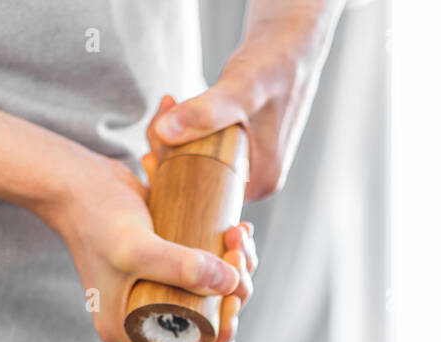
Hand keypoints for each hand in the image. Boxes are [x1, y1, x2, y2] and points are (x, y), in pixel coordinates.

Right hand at [40, 144, 257, 341]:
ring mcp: (153, 290)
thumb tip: (231, 283)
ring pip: (211, 294)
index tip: (234, 298)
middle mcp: (141, 317)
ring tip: (238, 233)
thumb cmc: (96, 215)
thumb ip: (178, 266)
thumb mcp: (134, 247)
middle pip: (207, 321)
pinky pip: (204, 271)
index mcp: (128, 332)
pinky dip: (226, 254)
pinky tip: (237, 229)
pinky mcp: (163, 264)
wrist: (75, 179)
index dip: (221, 335)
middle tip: (239, 252)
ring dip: (237, 268)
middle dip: (234, 290)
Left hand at [143, 3, 338, 199]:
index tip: (151, 150)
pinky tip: (174, 110)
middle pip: (199, 183)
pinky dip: (186, 134)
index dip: (170, 180)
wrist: (289, 44)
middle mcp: (256, 182)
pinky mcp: (242, 150)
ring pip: (198, 165)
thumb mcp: (239, 89)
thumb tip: (165, 133)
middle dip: (168, 158)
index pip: (203, 198)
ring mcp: (250, 166)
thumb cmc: (271, 64)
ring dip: (173, 142)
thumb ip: (205, 113)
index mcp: (260, 183)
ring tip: (167, 107)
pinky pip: (205, 152)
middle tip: (156, 123)